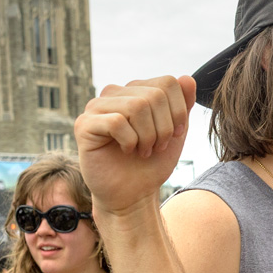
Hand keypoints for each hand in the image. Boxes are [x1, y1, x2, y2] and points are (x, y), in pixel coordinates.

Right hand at [74, 76, 197, 215]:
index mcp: (136, 91)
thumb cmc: (151, 164)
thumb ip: (183, 105)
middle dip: (163, 128)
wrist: (132, 194)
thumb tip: (188, 78)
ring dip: (147, 136)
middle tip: (156, 147)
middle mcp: (115, 94)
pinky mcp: (84, 124)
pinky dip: (130, 141)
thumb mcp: (175, 133)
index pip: (168, 82)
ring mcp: (96, 107)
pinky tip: (126, 151)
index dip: (179, 111)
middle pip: (154, 95)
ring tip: (143, 150)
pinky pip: (117, 122)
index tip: (174, 134)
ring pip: (136, 107)